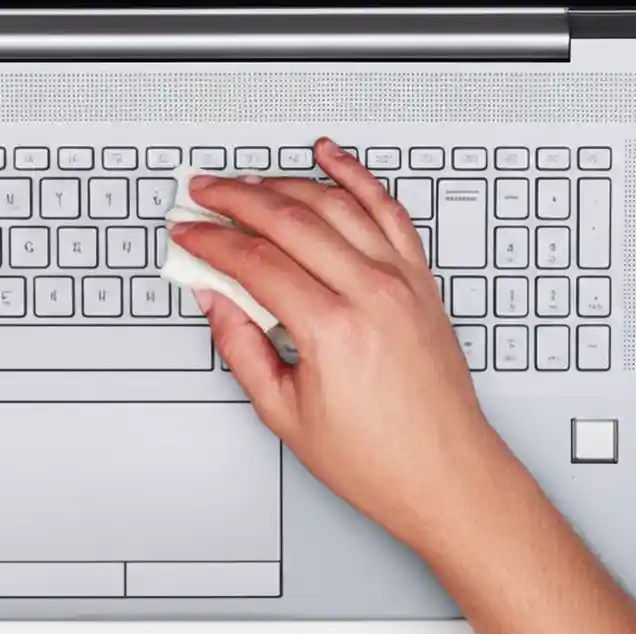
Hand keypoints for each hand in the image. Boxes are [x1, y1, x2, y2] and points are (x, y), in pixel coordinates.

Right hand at [172, 138, 520, 548]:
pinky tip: (332, 158)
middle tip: (204, 192)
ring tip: (249, 180)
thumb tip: (216, 300)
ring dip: (284, 183)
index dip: (212, 241)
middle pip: (290, 219)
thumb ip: (242, 348)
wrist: (447, 475)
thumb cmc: (378, 459)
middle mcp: (372, 294)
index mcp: (333, 330)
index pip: (255, 262)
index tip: (188, 233)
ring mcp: (403, 281)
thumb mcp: (285, 414)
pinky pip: (388, 210)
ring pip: (335, 204)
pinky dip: (357, 177)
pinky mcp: (422, 280)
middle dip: (236, 198)